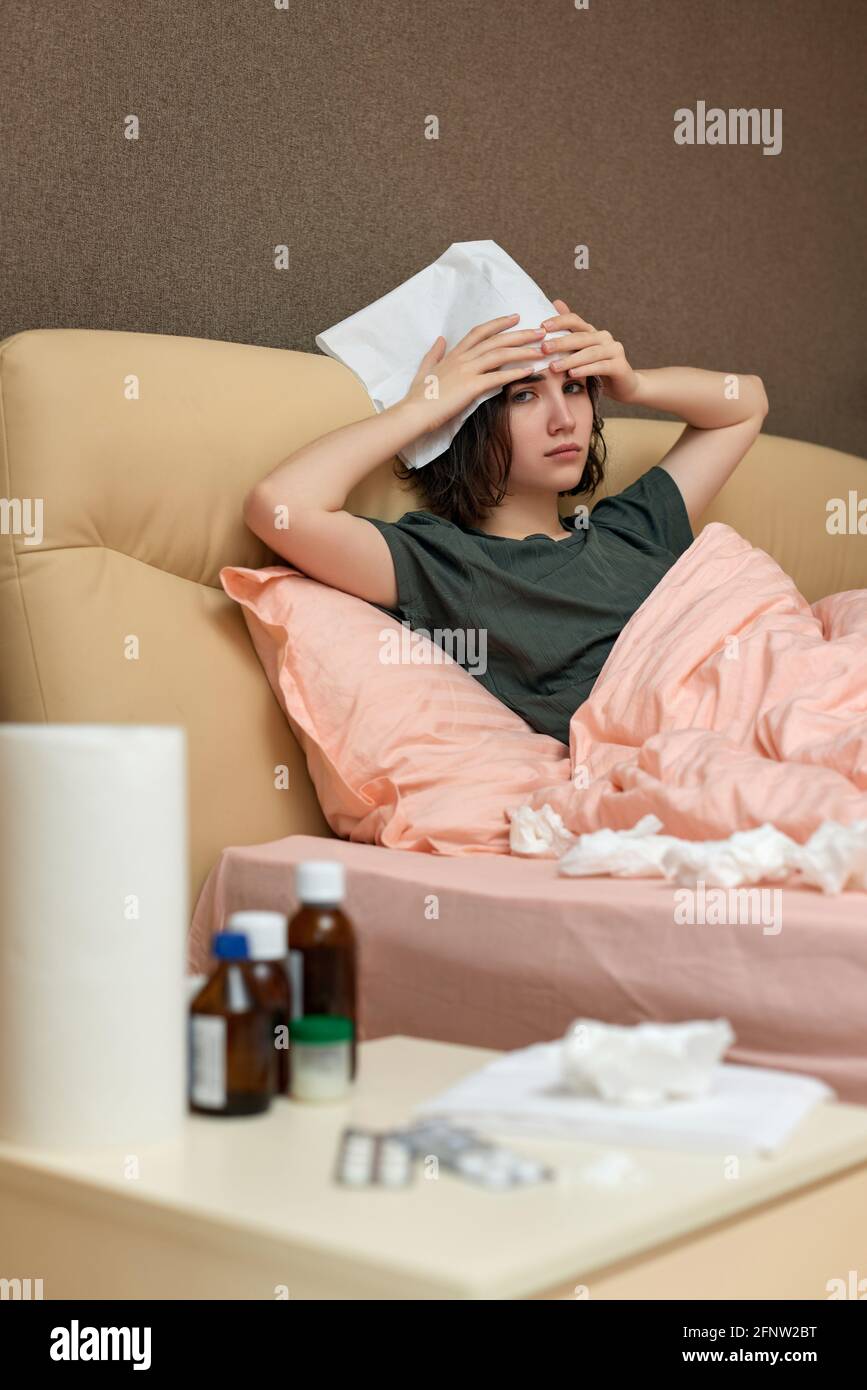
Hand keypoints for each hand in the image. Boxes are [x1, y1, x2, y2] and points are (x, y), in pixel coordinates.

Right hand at [400, 314, 546, 432]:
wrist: (412, 413)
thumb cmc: (418, 396)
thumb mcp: (424, 369)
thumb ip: (434, 353)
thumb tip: (440, 339)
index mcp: (453, 354)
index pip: (479, 332)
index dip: (498, 323)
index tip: (515, 317)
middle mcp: (462, 358)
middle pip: (496, 340)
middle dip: (520, 333)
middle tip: (540, 331)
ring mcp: (467, 371)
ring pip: (500, 354)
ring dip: (523, 350)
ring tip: (540, 349)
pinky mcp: (471, 387)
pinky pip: (498, 377)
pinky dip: (515, 372)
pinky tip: (529, 371)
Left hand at [540, 299, 640, 403]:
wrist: (624, 385)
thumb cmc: (597, 369)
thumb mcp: (580, 352)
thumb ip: (569, 332)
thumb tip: (556, 302)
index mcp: (592, 332)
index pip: (575, 320)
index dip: (559, 321)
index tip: (542, 326)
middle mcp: (604, 337)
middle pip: (580, 337)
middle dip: (560, 343)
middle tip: (544, 348)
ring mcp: (614, 350)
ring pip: (589, 353)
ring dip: (570, 360)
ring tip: (553, 367)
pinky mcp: (620, 365)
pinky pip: (600, 366)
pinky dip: (586, 370)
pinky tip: (572, 374)